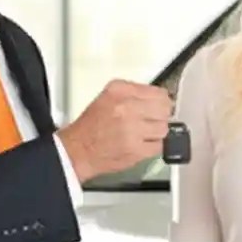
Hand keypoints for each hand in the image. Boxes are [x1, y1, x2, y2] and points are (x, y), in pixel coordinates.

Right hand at [57, 80, 172, 181]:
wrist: (77, 150)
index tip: (158, 106)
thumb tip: (158, 98)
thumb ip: (133, 94)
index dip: (161, 102)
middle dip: (160, 116)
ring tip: (144, 133)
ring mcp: (132, 129)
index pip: (158, 93)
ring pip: (163, 128)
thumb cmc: (91, 126)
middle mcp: (126, 107)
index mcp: (120, 91)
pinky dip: (153, 146)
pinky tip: (142, 144)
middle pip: (164, 110)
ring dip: (157, 132)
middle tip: (152, 121)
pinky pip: (159, 146)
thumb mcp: (108, 97)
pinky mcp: (136, 149)